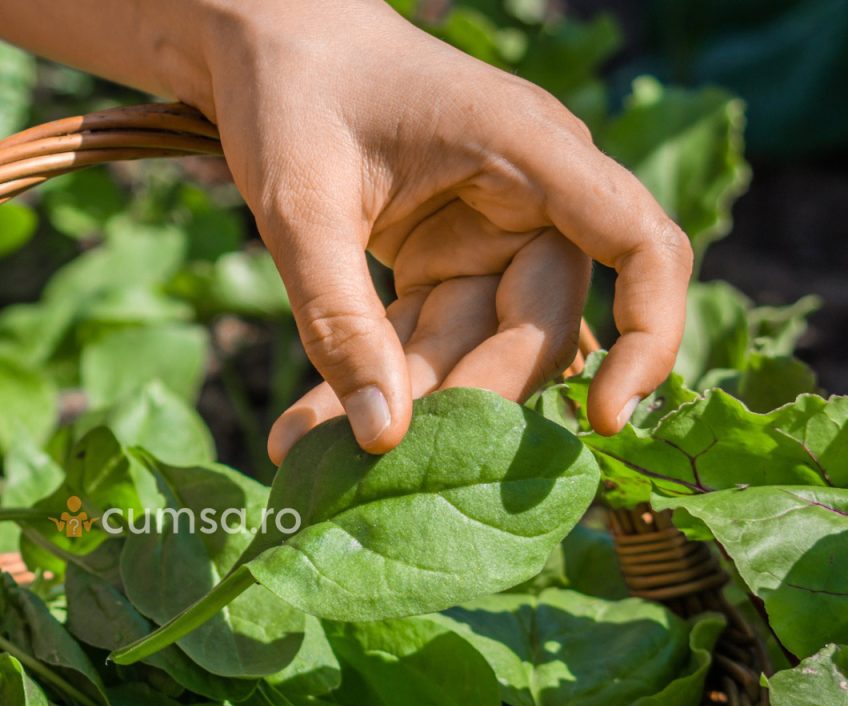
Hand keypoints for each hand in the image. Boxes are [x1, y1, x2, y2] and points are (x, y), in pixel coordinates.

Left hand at [182, 0, 689, 458]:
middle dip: (465, 395)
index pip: (640, 245)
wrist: (262, 43)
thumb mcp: (302, 207)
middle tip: (375, 454)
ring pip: (472, 346)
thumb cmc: (290, 94)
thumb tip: (383, 438)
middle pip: (537, 325)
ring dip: (401, 403)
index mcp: (532, 152)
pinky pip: (424, 339)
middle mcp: (529, 197)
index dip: (651, 335)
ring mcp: (486, 234)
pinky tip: (309, 428)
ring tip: (307, 448)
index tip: (608, 419)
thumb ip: (339, 318)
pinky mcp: (442, 262)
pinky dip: (373, 381)